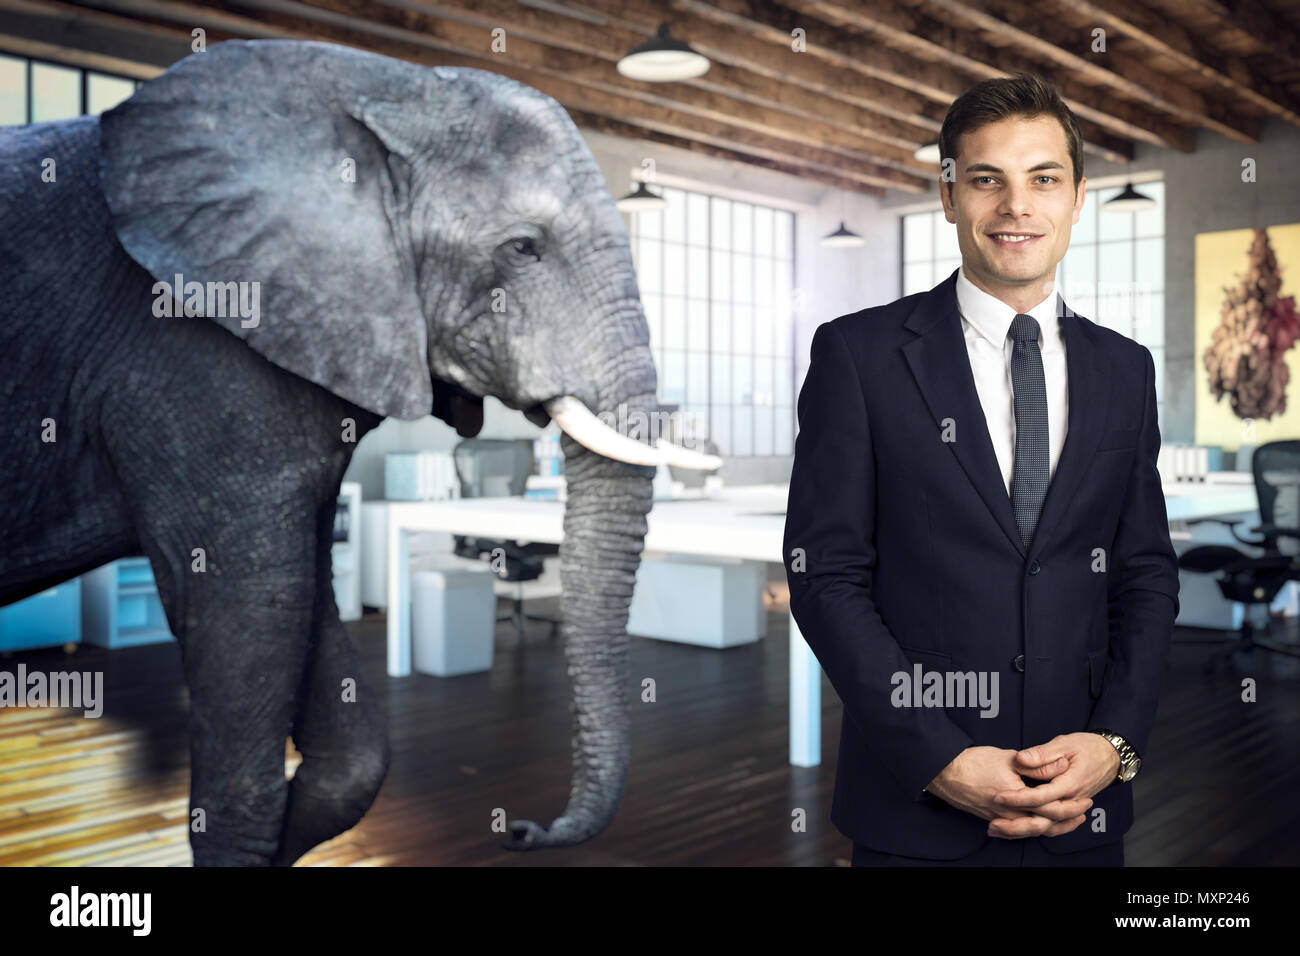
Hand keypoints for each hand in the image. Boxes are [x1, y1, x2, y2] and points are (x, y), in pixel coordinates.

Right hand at [925, 746, 1091, 835]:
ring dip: (1052, 827)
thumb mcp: (1009, 758)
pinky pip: (1017, 832)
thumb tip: (1058, 766)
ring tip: (1066, 823)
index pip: (1052, 807)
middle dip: (1067, 821)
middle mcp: (1010, 814)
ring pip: (1032, 831)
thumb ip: (1035, 765)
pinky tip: (1037, 827)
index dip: (1071, 806)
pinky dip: (1031, 831)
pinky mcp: (993, 819)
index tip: (1084, 800)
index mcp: (1017, 798)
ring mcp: (1001, 820)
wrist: (946, 773)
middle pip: (1046, 825)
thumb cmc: (973, 763)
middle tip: (1083, 814)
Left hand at [986, 733, 1119, 838]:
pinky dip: (1036, 828)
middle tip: (993, 823)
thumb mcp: (1064, 744)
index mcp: (1069, 784)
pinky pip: (1054, 824)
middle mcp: (1072, 800)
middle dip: (1017, 823)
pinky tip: (1019, 828)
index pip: (1040, 797)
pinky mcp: (1070, 807)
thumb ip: (1042, 753)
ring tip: (999, 830)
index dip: (1018, 798)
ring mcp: (1072, 806)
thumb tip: (1020, 759)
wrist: (1111, 755)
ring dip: (1024, 830)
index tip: (998, 796)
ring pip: (1048, 826)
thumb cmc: (1087, 747)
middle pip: (1043, 819)